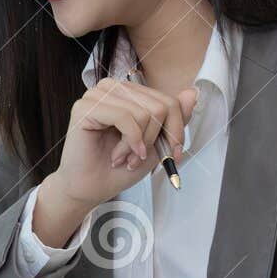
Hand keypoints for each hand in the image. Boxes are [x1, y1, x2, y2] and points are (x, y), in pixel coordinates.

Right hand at [32, 78, 198, 246]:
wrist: (90, 188)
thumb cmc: (117, 168)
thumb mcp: (156, 143)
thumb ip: (173, 118)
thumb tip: (192, 92)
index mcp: (128, 93)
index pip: (168, 101)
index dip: (176, 130)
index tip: (172, 153)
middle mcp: (112, 89)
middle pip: (159, 106)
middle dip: (154, 140)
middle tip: (139, 159)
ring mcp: (97, 95)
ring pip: (144, 112)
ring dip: (139, 143)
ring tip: (125, 158)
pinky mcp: (85, 107)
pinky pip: (125, 118)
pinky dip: (129, 142)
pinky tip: (118, 155)